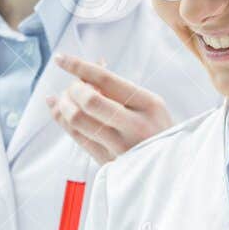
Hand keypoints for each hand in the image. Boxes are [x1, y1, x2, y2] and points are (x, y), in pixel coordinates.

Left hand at [47, 55, 172, 161]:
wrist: (172, 170)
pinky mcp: (109, 164)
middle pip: (89, 101)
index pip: (106, 79)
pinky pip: (77, 137)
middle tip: (72, 88)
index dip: (78, 66)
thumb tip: (83, 73)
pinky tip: (56, 108)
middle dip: (73, 89)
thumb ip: (118, 90)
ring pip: (78, 121)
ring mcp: (121, 148)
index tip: (60, 58)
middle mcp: (136, 126)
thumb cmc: (158, 132)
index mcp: (149, 105)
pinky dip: (62, 120)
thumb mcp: (149, 106)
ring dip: (64, 105)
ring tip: (65, 99)